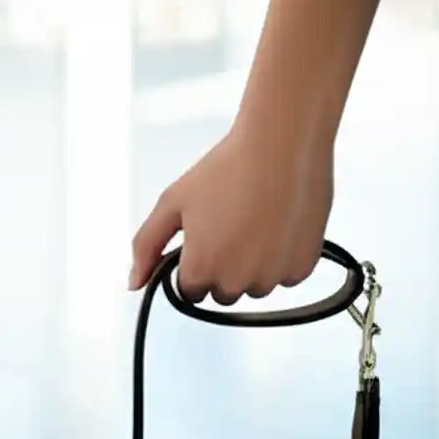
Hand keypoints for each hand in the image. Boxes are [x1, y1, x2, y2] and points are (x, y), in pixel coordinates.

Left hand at [129, 123, 333, 303]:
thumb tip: (135, 283)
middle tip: (228, 225)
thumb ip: (146, 247)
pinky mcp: (303, 268)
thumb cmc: (224, 170)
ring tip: (254, 222)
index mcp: (202, 269)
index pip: (189, 291)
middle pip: (222, 292)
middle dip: (221, 268)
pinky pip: (286, 277)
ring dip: (252, 266)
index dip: (193, 264)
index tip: (202, 238)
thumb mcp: (171, 203)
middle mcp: (238, 282)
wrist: (280, 146)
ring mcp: (273, 277)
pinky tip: (277, 225)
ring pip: (255, 287)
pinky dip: (281, 258)